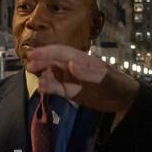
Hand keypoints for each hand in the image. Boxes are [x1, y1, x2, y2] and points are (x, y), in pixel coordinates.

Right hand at [24, 45, 139, 114]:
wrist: (122, 100)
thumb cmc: (116, 84)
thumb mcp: (104, 78)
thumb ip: (88, 72)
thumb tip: (70, 64)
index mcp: (81, 59)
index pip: (61, 52)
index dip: (47, 52)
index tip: (34, 54)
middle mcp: (72, 67)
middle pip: (53, 61)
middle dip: (41, 62)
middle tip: (29, 65)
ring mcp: (70, 79)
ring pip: (52, 74)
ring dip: (42, 75)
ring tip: (34, 77)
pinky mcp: (69, 92)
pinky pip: (55, 88)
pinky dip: (48, 88)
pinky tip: (41, 89)